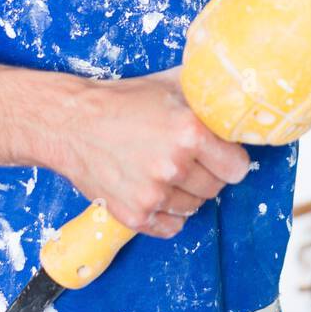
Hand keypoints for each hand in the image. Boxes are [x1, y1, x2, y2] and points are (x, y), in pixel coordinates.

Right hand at [48, 65, 251, 237]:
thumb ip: (206, 92)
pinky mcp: (135, 215)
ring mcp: (153, 194)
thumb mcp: (170, 85)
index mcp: (189, 132)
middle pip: (217, 187)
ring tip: (166, 170)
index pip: (238, 166)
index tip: (221, 154)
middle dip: (208, 173)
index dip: (230, 158)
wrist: (72, 123)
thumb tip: (235, 92)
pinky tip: (156, 191)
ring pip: (194, 207)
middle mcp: (174, 166)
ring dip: (186, 192)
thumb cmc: (122, 102)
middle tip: (188, 158)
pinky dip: (168, 214)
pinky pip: (172, 227)